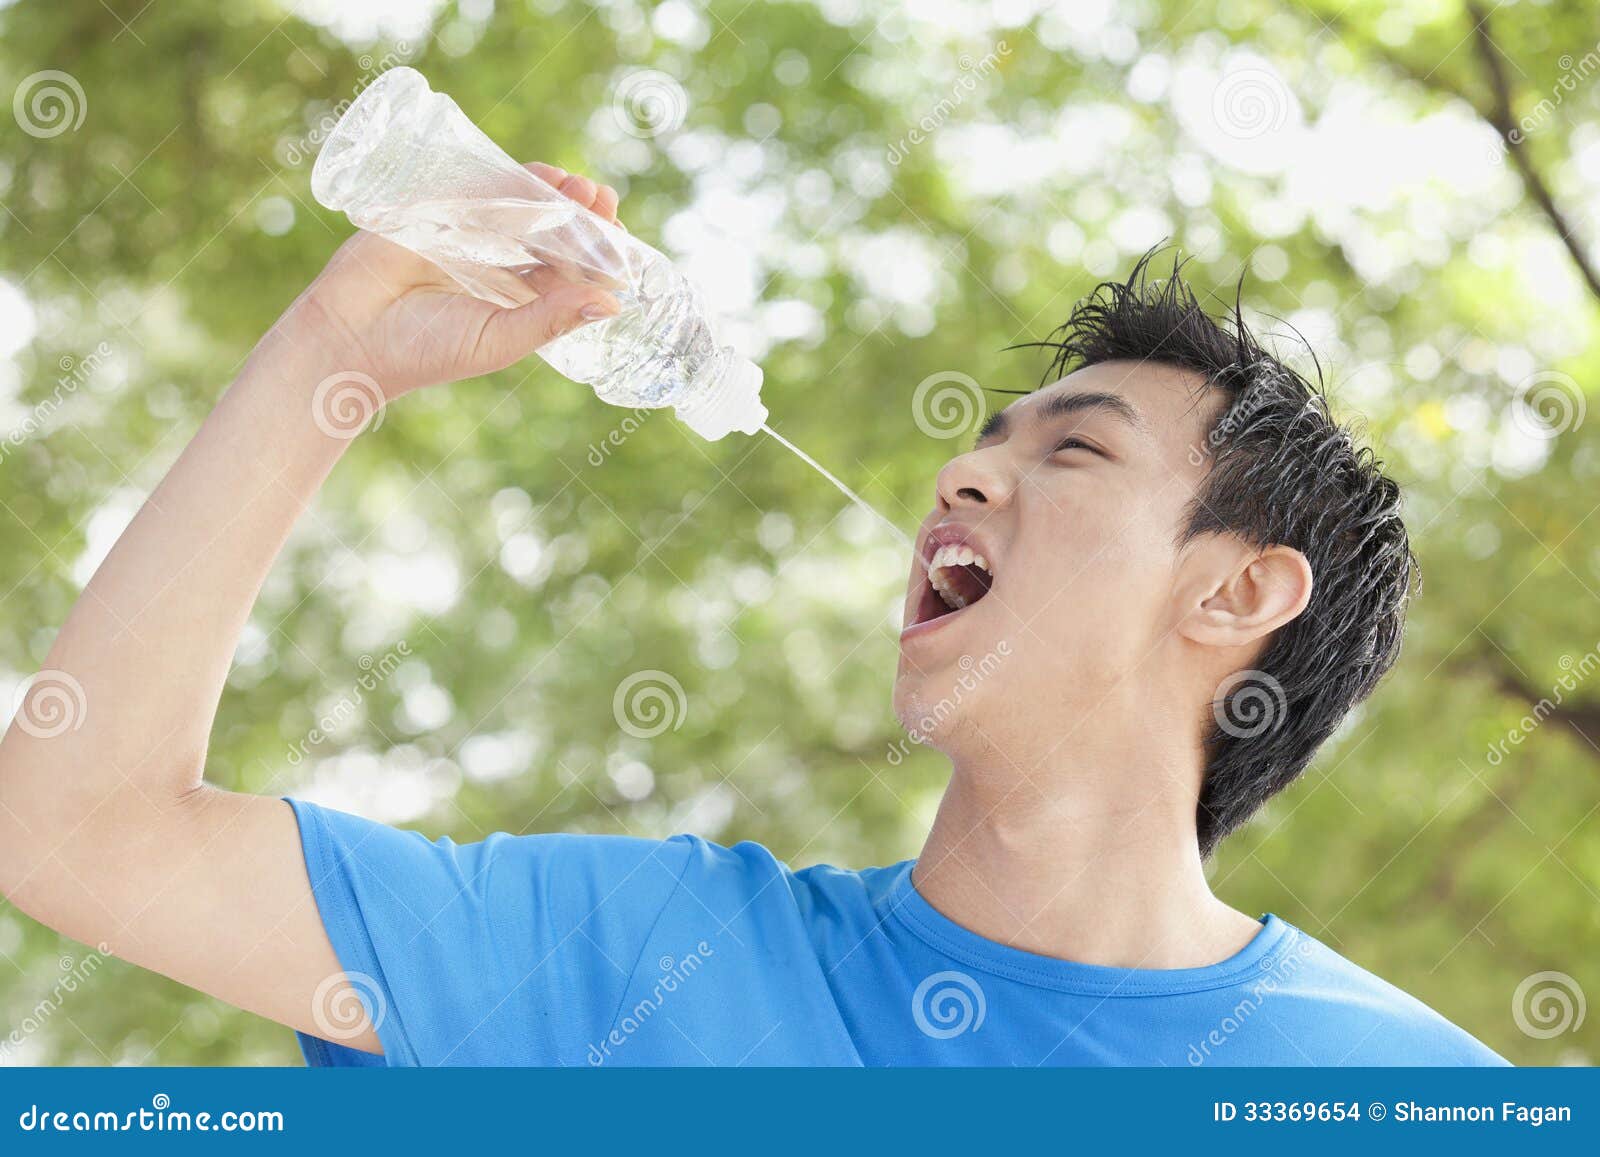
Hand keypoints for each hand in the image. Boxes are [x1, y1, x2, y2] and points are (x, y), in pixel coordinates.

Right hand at [262, 163, 624, 396]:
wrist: (351, 336)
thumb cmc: (426, 351)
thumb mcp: (499, 339)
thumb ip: (552, 319)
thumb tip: (613, 303)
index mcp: (520, 301)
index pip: (571, 272)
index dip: (598, 254)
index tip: (621, 240)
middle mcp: (500, 267)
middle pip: (553, 232)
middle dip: (582, 216)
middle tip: (602, 199)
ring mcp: (471, 238)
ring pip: (523, 207)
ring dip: (554, 193)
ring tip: (579, 186)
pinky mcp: (437, 212)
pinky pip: (482, 189)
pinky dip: (513, 180)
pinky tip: (540, 177)